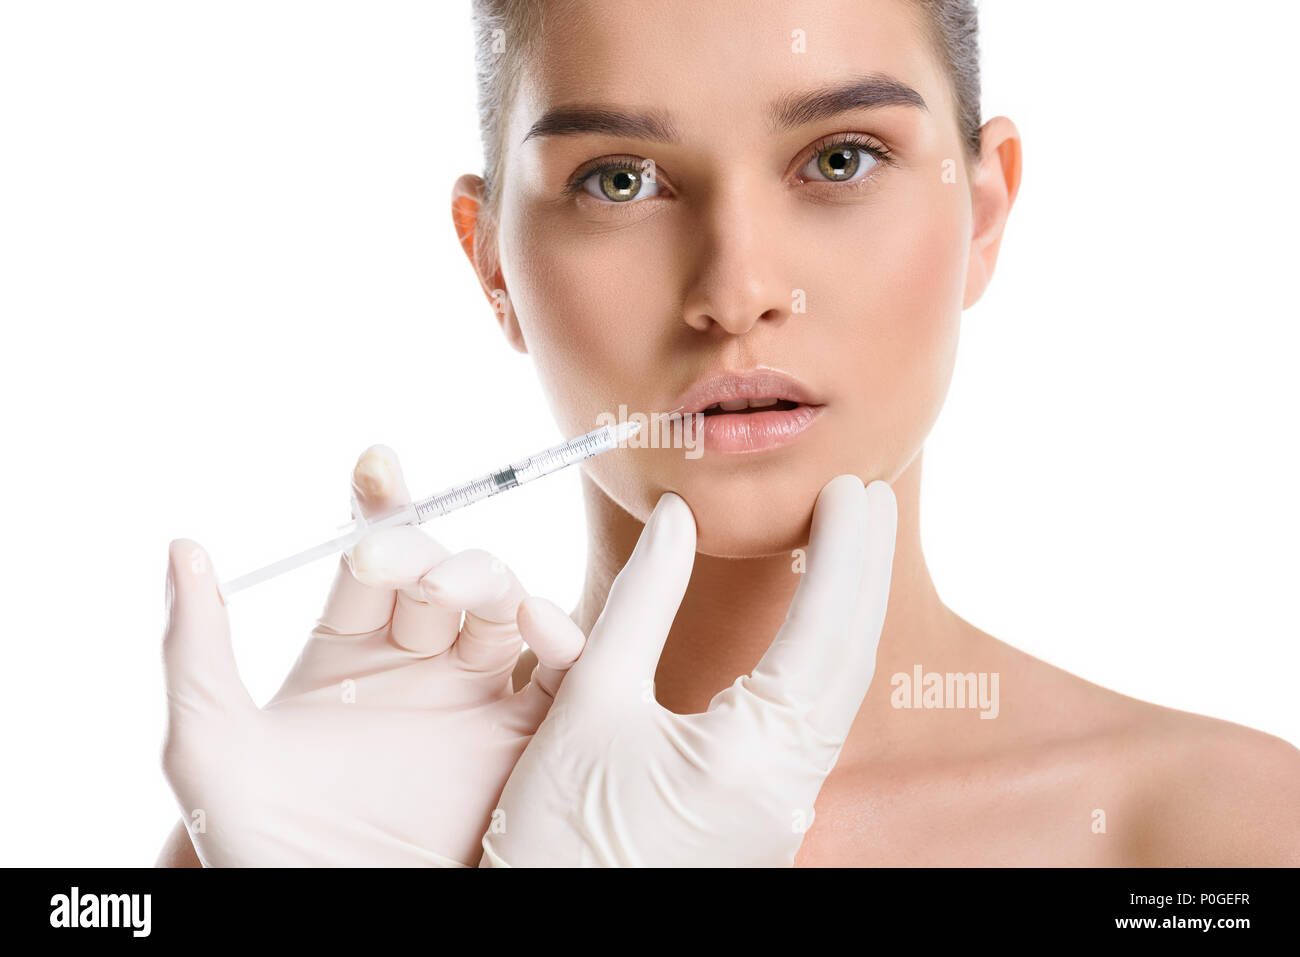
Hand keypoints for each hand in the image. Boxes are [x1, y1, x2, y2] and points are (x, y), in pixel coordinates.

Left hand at [161, 444, 582, 865]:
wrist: (338, 917)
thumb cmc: (264, 848)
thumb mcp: (211, 746)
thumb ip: (196, 650)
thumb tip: (181, 549)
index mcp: (346, 652)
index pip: (372, 557)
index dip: (380, 506)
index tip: (375, 463)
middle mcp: (418, 664)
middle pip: (445, 573)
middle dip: (432, 554)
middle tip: (405, 574)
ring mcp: (476, 698)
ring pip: (504, 605)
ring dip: (490, 581)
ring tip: (458, 596)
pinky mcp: (527, 737)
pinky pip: (560, 670)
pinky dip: (562, 634)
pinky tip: (536, 622)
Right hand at [479, 474, 896, 866]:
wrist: (549, 941)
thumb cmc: (556, 839)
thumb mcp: (590, 703)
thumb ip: (641, 602)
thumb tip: (675, 519)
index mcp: (755, 756)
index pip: (826, 630)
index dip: (843, 551)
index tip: (852, 487)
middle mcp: (788, 790)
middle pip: (850, 661)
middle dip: (864, 573)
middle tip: (870, 498)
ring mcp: (781, 813)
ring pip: (835, 696)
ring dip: (845, 615)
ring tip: (847, 547)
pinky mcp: (761, 822)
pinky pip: (809, 726)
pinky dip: (816, 660)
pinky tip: (806, 630)